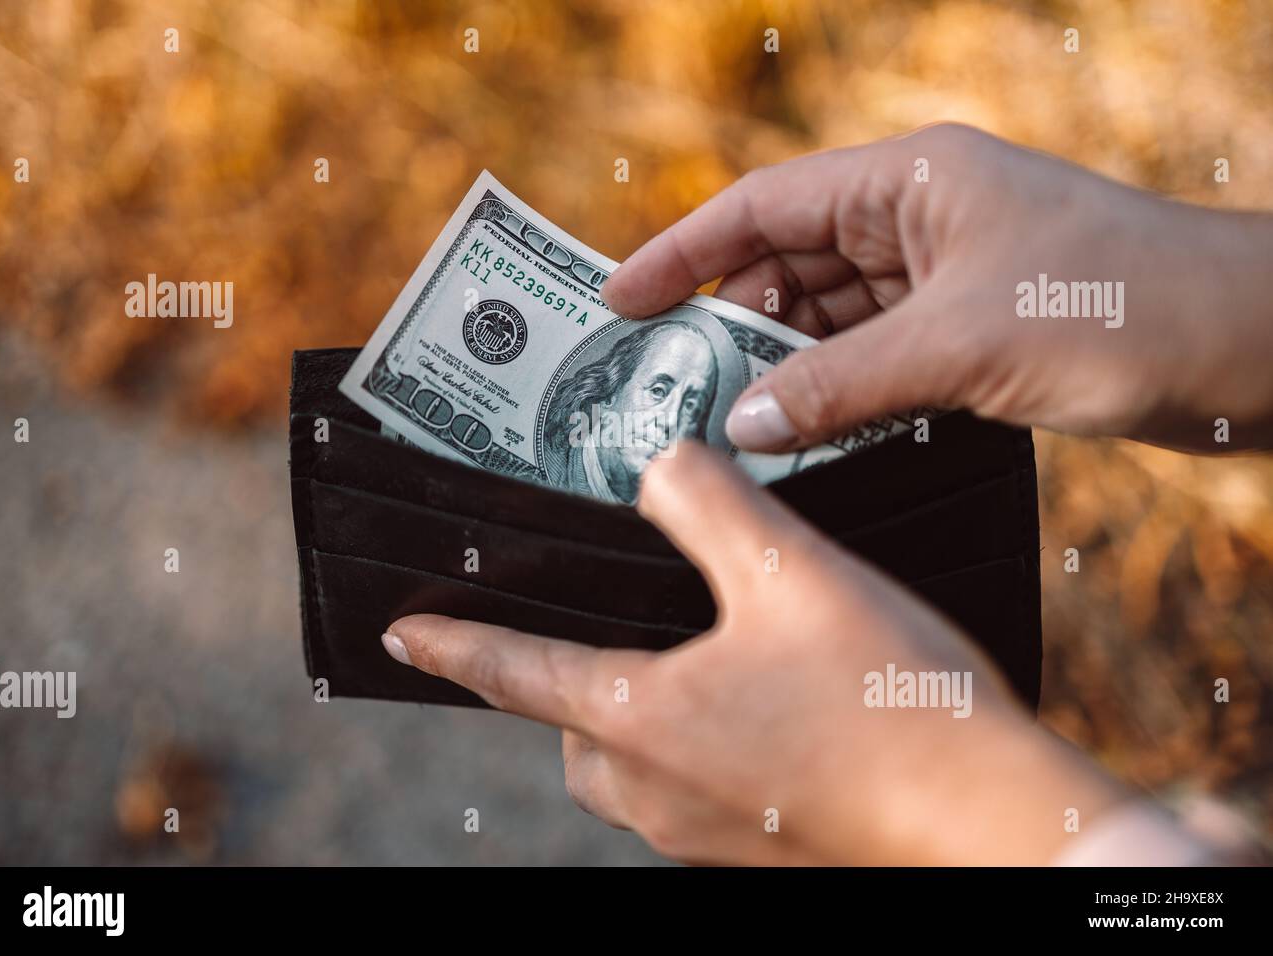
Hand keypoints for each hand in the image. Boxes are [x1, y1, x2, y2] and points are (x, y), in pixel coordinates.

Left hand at [383, 442, 1128, 864]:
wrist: (989, 824)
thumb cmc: (888, 704)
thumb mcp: (791, 573)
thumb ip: (707, 502)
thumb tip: (655, 463)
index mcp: (640, 722)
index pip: (514, 673)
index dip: (453, 646)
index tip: (399, 635)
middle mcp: (656, 791)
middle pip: (569, 727)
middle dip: (560, 681)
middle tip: (586, 630)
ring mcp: (705, 834)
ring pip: (628, 767)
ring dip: (632, 716)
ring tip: (683, 658)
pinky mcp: (758, 850)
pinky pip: (688, 793)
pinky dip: (694, 747)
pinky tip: (760, 708)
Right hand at [601, 124, 1272, 452]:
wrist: (1250, 347)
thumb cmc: (1122, 308)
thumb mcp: (961, 348)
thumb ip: (841, 386)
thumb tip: (743, 422)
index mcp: (910, 179)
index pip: (765, 206)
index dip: (683, 251)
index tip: (619, 301)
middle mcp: (921, 216)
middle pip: (791, 265)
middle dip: (731, 325)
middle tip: (669, 387)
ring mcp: (948, 273)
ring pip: (832, 318)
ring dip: (784, 368)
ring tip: (728, 422)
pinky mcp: (974, 327)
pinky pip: (877, 354)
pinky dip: (838, 391)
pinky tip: (805, 431)